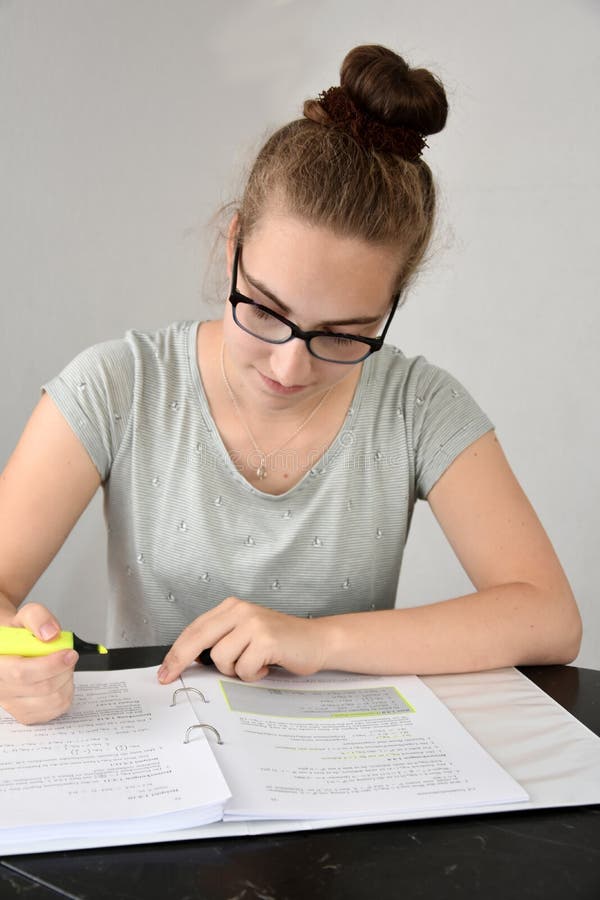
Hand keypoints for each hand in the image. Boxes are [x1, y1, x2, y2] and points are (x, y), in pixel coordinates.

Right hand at [0, 602, 77, 723]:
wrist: (14, 648)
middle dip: (64, 669)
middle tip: (68, 655)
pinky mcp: (26, 715)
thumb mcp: (26, 615)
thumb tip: (51, 633)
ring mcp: (12, 705)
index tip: (68, 653)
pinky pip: (57, 710)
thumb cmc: (19, 635)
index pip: (21, 673)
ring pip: (53, 700)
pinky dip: (66, 692)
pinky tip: (59, 679)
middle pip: (42, 688)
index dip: (50, 665)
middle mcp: (1, 688)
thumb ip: (38, 617)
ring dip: (67, 680)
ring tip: (61, 666)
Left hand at [158, 596, 328, 683]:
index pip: (194, 629)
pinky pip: (243, 668)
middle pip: (197, 639)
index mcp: (232, 607)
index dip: (176, 652)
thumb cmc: (280, 643)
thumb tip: (188, 663)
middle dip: (180, 661)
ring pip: (221, 659)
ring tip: (255, 664)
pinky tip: (267, 665)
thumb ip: (221, 641)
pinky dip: (254, 675)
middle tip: (169, 678)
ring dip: (236, 670)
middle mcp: (240, 610)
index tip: (164, 671)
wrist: (317, 641)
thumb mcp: (246, 634)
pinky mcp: (265, 639)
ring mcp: (253, 623)